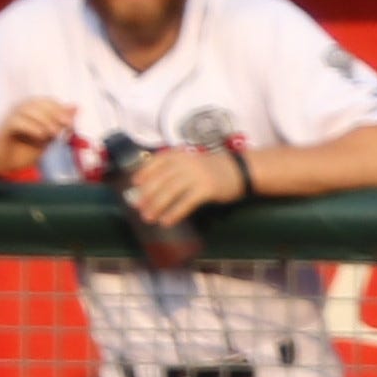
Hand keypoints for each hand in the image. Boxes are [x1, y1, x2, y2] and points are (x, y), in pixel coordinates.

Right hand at [0, 94, 77, 155]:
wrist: (7, 165)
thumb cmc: (27, 150)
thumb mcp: (49, 138)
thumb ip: (61, 124)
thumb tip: (76, 106)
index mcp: (32, 110)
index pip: (47, 101)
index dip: (60, 109)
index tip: (70, 123)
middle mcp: (20, 110)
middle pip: (38, 103)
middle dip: (54, 113)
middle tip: (66, 126)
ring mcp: (10, 117)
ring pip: (27, 109)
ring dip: (44, 120)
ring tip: (55, 133)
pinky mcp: (3, 128)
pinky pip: (16, 121)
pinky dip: (31, 126)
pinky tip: (41, 135)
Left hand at [123, 140, 239, 229]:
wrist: (241, 170)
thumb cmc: (213, 169)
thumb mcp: (192, 161)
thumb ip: (175, 169)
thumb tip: (152, 186)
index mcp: (180, 155)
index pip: (156, 162)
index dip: (144, 173)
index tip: (135, 184)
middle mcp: (186, 163)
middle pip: (161, 180)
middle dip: (147, 195)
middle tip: (139, 208)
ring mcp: (196, 175)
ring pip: (170, 192)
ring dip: (157, 206)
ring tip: (149, 218)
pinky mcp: (206, 189)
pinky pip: (186, 203)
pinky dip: (174, 213)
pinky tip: (167, 221)